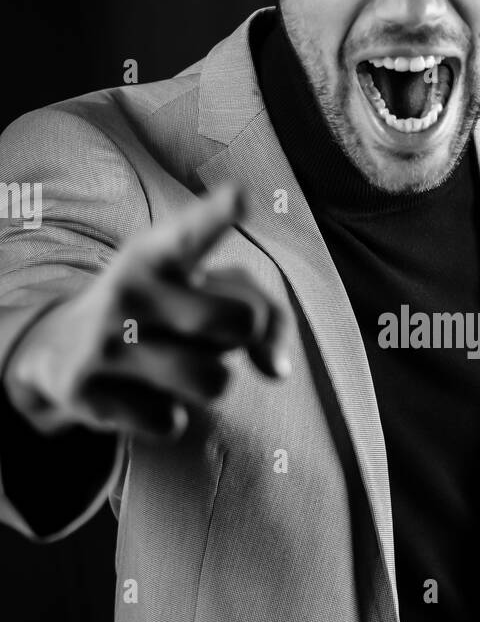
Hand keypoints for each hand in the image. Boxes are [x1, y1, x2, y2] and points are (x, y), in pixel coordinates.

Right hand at [4, 182, 289, 440]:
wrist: (59, 348)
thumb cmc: (160, 310)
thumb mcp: (207, 290)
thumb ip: (266, 312)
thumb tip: (279, 370)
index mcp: (157, 252)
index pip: (192, 232)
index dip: (216, 216)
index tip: (239, 199)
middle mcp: (128, 289)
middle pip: (238, 324)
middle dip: (238, 337)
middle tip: (202, 331)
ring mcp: (103, 341)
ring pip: (214, 382)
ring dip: (208, 381)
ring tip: (173, 362)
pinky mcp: (87, 394)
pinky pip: (171, 422)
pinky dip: (167, 416)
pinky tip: (136, 392)